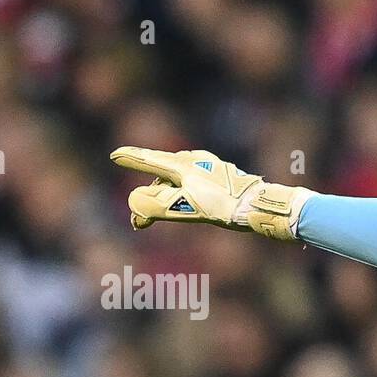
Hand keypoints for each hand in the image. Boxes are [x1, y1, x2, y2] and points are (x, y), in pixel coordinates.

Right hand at [109, 147, 309, 239]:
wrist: (261, 206)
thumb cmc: (226, 207)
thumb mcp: (188, 208)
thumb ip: (159, 206)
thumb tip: (134, 204)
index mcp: (185, 166)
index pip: (152, 160)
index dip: (133, 159)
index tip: (115, 156)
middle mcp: (197, 162)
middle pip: (164, 172)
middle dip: (150, 193)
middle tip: (139, 221)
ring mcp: (211, 167)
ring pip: (180, 177)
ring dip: (167, 194)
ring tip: (163, 213)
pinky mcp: (223, 177)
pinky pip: (194, 181)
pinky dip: (184, 192)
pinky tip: (190, 200)